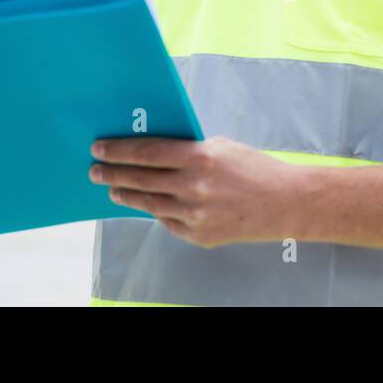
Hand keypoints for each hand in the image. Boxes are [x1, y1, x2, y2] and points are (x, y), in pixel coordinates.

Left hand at [88, 136, 303, 247]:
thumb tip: (156, 151)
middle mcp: (193, 187)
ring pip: (148, 204)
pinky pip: (167, 222)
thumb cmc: (256, 169)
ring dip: (126, 195)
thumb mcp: (222, 147)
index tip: (100, 148)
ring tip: (113, 189)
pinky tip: (147, 205)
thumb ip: (189, 150)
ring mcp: (194, 215)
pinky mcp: (198, 235)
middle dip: (113, 174)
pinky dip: (156, 212)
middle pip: (141, 179)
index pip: (147, 152)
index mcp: (200, 157)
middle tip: (95, 170)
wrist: (286, 203)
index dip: (119, 150)